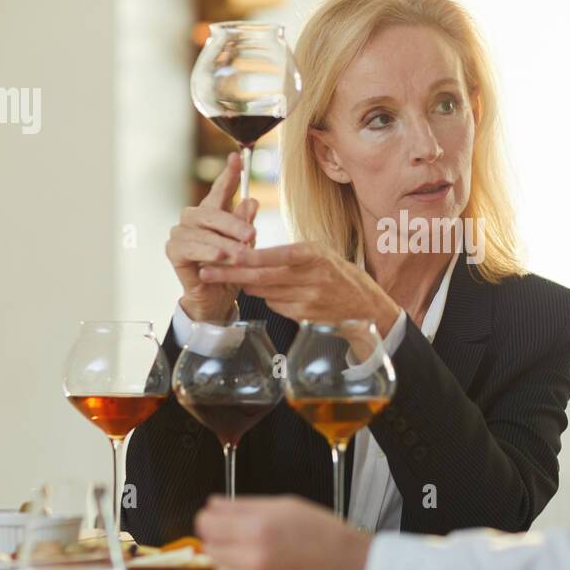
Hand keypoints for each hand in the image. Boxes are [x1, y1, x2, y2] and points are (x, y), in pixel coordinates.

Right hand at [165, 153, 257, 321]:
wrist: (217, 298)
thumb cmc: (231, 269)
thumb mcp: (245, 246)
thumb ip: (246, 224)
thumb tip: (252, 201)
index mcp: (211, 214)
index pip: (220, 190)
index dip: (228, 173)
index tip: (237, 157)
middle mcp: (193, 220)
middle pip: (209, 211)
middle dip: (232, 223)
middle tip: (252, 235)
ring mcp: (180, 234)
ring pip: (201, 232)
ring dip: (222, 243)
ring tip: (240, 254)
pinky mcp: (173, 252)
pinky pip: (188, 248)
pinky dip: (205, 252)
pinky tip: (219, 257)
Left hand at [193, 241, 402, 336]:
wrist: (364, 306)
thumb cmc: (337, 274)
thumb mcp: (319, 254)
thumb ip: (289, 254)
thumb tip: (248, 253)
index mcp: (314, 255)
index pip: (277, 255)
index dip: (251, 257)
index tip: (229, 254)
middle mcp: (312, 277)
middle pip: (262, 277)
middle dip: (230, 274)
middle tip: (205, 271)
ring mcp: (308, 299)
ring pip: (265, 292)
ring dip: (250, 286)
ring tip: (242, 278)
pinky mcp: (305, 316)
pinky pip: (275, 305)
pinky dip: (270, 298)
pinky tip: (280, 293)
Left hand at [194, 495, 371, 569]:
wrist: (349, 568)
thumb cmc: (324, 534)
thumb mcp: (285, 505)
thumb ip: (243, 504)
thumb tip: (214, 504)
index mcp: (257, 526)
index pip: (206, 522)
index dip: (209, 517)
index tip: (215, 516)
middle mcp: (251, 555)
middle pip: (208, 543)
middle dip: (219, 535)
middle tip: (240, 531)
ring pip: (217, 564)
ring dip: (228, 555)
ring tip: (254, 549)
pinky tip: (261, 564)